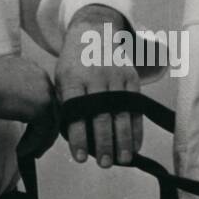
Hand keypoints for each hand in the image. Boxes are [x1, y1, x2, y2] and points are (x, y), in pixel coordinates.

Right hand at [0, 55, 58, 158]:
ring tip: (29, 154)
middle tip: (37, 146)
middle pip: (51, 108)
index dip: (40, 114)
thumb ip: (13, 92)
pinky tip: (21, 151)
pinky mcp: (42, 107)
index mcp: (32, 68)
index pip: (43, 94)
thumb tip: (16, 109)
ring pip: (51, 122)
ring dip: (40, 141)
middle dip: (45, 130)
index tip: (34, 129)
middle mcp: (42, 77)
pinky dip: (33, 144)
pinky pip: (43, 132)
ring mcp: (44, 92)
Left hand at [56, 7, 142, 166]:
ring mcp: (116, 77)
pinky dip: (137, 128)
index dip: (78, 137)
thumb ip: (66, 108)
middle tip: (104, 164)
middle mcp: (96, 77)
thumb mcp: (61, 81)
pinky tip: (134, 145)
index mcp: (73, 79)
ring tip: (122, 160)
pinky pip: (136, 108)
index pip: (76, 112)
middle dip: (104, 143)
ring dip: (123, 140)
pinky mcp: (132, 78)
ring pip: (122, 113)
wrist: (93, 33)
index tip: (80, 158)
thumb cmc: (73, 66)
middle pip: (101, 115)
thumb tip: (75, 143)